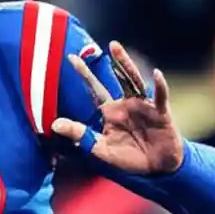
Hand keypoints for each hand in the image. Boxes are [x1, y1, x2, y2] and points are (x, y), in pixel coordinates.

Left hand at [50, 41, 184, 174]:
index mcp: (110, 112)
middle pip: (118, 78)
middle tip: (108, 43)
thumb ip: (81, 136)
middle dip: (114, 61)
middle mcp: (126, 104)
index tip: (70, 57)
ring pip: (135, 81)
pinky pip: (160, 97)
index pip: (95, 89)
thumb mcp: (100, 150)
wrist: (156, 169)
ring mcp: (144, 106)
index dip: (84, 74)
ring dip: (127, 65)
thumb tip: (54, 124)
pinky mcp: (160, 113)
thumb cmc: (128, 159)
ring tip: (118, 49)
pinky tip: (156, 74)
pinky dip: (160, 86)